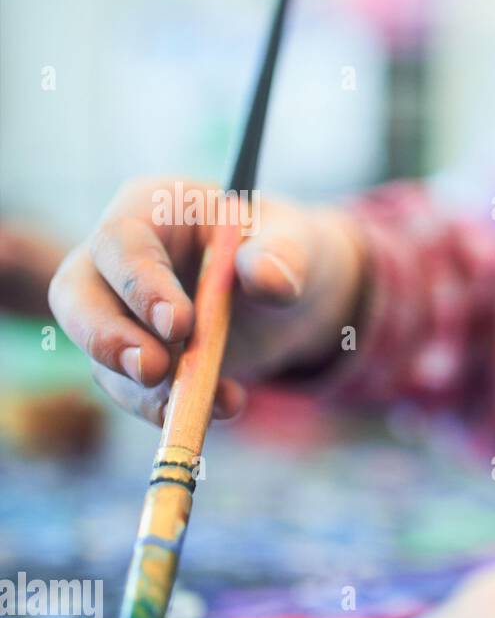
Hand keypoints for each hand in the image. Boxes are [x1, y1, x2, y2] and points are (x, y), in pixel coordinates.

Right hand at [48, 177, 365, 423]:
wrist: (286, 292)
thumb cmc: (280, 249)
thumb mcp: (294, 242)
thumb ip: (282, 254)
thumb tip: (266, 276)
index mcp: (150, 208)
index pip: (120, 242)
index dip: (141, 285)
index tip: (179, 325)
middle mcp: (118, 258)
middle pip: (76, 296)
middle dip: (108, 339)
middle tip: (154, 371)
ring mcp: (117, 310)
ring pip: (100, 353)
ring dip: (145, 389)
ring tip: (211, 404)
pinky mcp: (133, 355)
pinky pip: (129, 388)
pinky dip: (167, 407)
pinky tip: (222, 408)